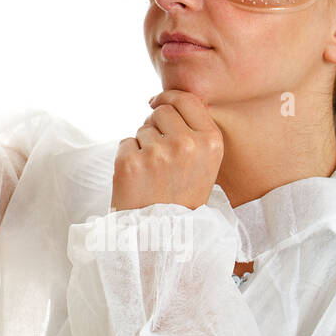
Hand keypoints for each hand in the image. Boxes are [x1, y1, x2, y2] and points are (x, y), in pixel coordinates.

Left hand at [111, 89, 224, 211]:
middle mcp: (186, 143)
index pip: (187, 99)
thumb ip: (194, 132)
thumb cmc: (183, 200)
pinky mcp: (130, 163)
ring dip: (143, 145)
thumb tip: (164, 101)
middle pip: (161, 111)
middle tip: (159, 156)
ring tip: (152, 175)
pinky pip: (125, 143)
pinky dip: (127, 158)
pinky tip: (139, 180)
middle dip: (156, 126)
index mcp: (211, 142)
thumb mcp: (205, 165)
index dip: (168, 97)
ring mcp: (157, 153)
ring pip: (142, 129)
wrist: (164, 238)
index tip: (156, 102)